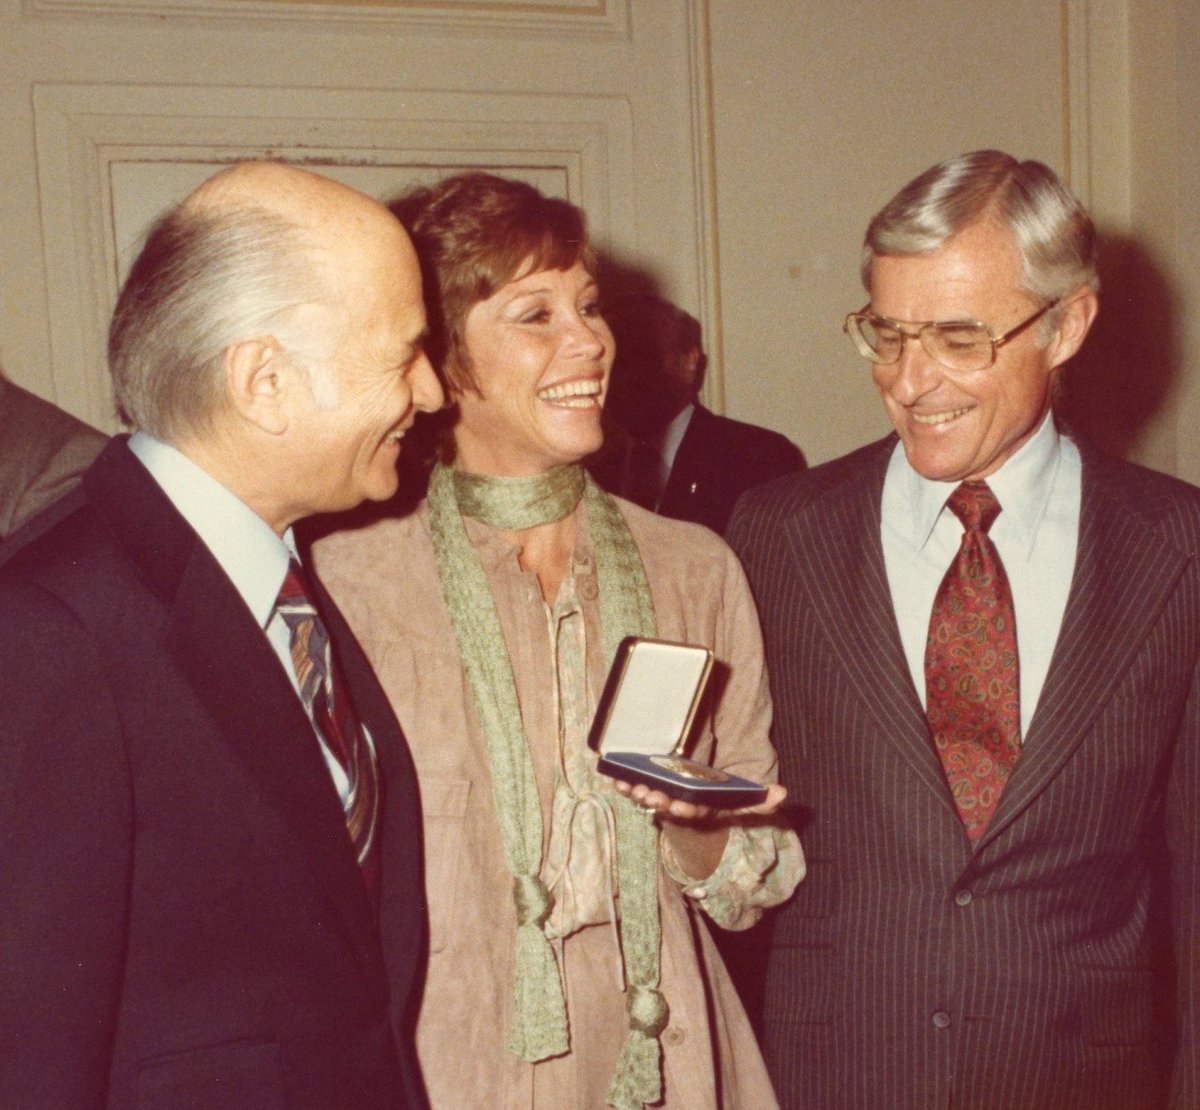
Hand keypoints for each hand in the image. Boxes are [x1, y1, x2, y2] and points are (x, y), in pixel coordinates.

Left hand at [613, 779, 787, 826]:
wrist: (700, 804)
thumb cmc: (722, 803)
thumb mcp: (743, 802)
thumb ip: (761, 801)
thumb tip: (783, 794)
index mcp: (702, 812)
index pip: (693, 813)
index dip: (684, 810)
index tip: (677, 805)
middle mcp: (680, 810)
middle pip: (666, 808)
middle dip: (657, 802)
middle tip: (649, 794)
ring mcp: (663, 802)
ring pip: (648, 800)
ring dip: (638, 793)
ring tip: (631, 785)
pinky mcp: (649, 792)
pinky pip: (636, 790)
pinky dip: (625, 785)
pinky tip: (617, 777)